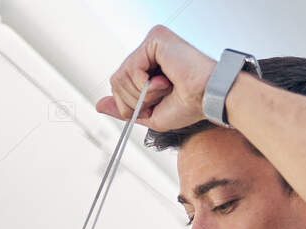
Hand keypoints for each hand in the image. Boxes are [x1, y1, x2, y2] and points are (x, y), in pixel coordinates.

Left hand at [94, 26, 216, 130]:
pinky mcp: (155, 38)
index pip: (119, 84)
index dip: (130, 103)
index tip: (154, 103)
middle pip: (116, 81)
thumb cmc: (187, 106)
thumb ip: (125, 107)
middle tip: (161, 96)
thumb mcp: (149, 113)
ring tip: (165, 88)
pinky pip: (131, 68)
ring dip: (142, 94)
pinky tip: (165, 81)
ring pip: (121, 76)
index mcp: (148, 65)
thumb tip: (99, 105)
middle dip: (135, 99)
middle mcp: (148, 51)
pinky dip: (145, 85)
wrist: (207, 99)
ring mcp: (151, 43)